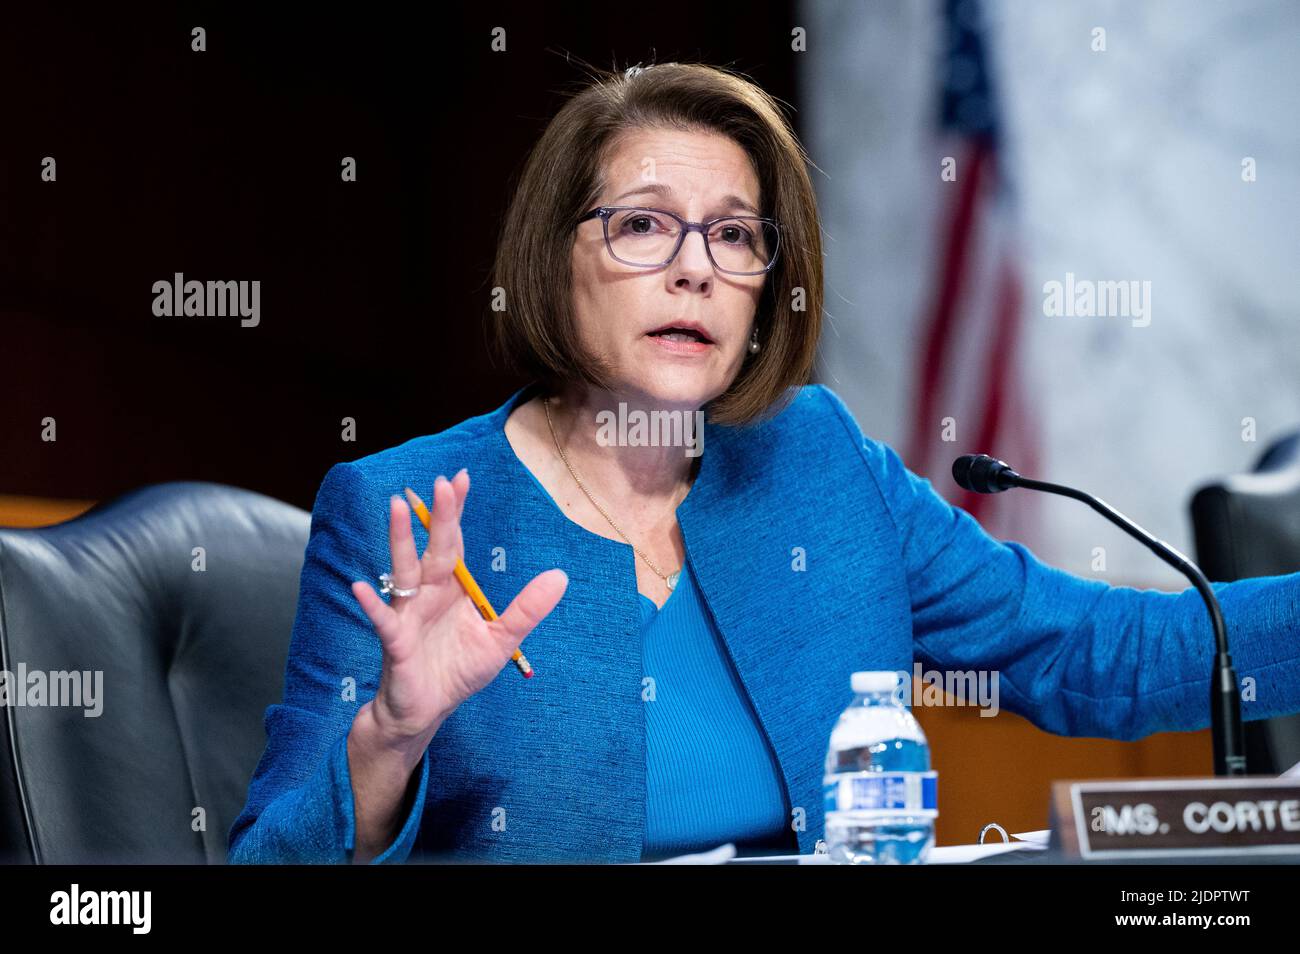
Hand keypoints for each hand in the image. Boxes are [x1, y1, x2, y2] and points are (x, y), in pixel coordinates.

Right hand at [350, 469, 566, 751]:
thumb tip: (560, 576)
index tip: (461, 478)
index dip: (457, 511)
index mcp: (451, 590)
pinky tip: (362, 587)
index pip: (455, 542)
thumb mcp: (501, 639)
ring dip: (400, 540)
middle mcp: (427, 594)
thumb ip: (527, 608)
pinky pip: (384, 619)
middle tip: (441, 482)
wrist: (425, 711)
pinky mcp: (396, 642)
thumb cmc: (457, 671)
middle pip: (434, 548)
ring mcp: (408, 615)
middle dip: (439, 516)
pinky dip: (373, 604)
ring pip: (404, 571)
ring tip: (395, 508)